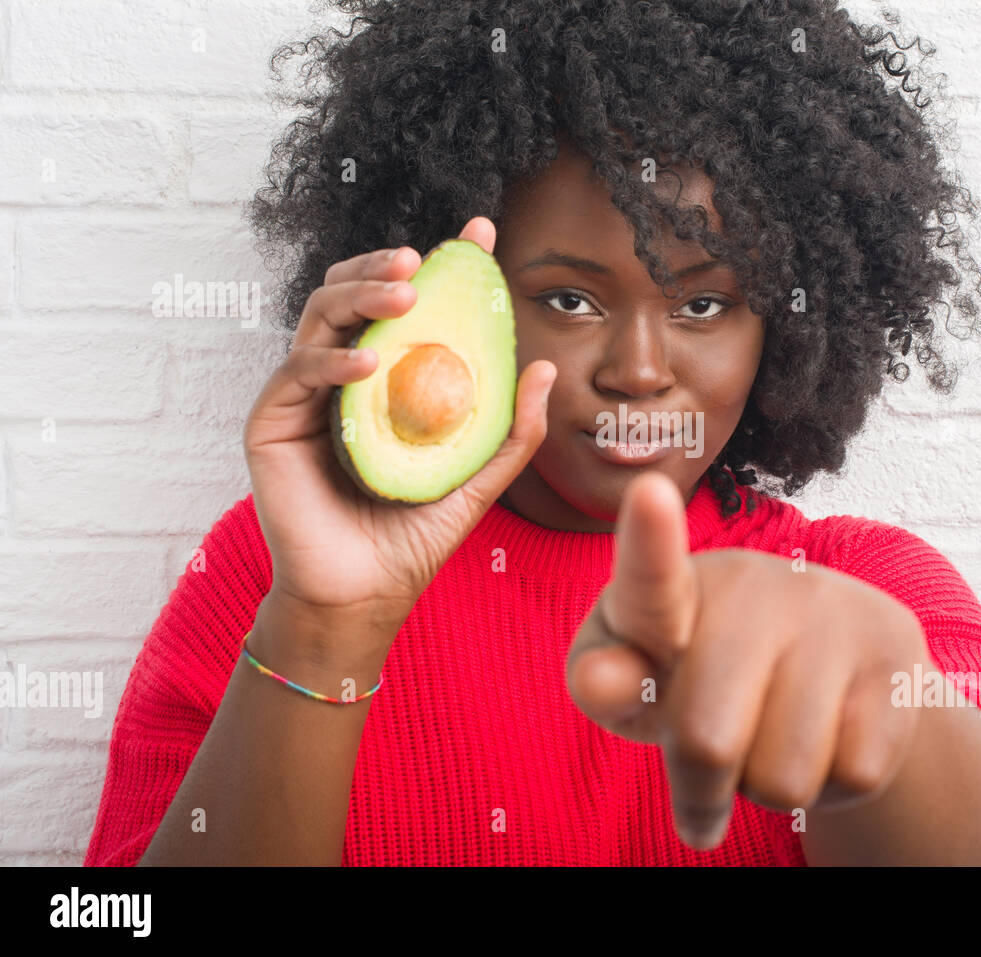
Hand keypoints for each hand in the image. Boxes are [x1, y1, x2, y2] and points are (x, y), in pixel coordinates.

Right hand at [243, 217, 553, 647]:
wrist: (364, 593)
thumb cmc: (414, 536)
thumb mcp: (477, 478)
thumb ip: (511, 430)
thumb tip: (545, 367)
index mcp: (387, 381)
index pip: (410, 309)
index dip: (442, 267)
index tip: (479, 234)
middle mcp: (342, 377)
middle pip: (354, 295)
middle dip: (384, 265)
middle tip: (424, 259)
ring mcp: (303, 395)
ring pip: (320, 315)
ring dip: (360, 292)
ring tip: (405, 293)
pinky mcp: (271, 421)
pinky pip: (297, 370)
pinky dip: (333, 358)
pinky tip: (369, 361)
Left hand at [565, 471, 929, 849]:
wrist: (825, 673)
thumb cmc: (700, 675)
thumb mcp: (639, 678)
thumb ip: (605, 680)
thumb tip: (600, 680)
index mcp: (676, 588)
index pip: (654, 571)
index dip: (649, 537)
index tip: (647, 494)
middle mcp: (756, 585)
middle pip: (706, 741)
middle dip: (700, 791)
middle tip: (709, 775)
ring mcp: (833, 611)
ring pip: (786, 778)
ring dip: (768, 789)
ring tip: (773, 739)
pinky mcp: (896, 651)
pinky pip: (854, 777)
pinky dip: (832, 788)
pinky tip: (828, 740)